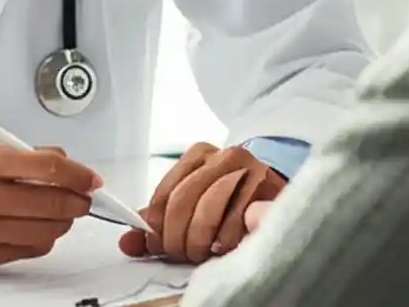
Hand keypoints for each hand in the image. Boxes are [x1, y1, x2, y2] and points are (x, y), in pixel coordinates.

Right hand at [0, 146, 100, 268]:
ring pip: (47, 231)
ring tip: (60, 212)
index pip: (48, 168)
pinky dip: (42, 239)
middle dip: (78, 200)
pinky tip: (37, 227)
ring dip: (63, 222)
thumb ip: (21, 156)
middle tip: (83, 197)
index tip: (91, 179)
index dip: (79, 174)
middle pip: (54, 202)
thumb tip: (64, 163)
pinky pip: (29, 250)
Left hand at [118, 143, 285, 263]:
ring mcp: (249, 170)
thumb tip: (128, 242)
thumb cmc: (232, 198)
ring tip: (198, 253)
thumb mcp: (194, 202)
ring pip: (208, 210)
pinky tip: (219, 247)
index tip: (155, 245)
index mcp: (198, 155)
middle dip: (175, 235)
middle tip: (178, 254)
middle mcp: (223, 156)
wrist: (280, 191)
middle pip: (183, 200)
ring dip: (197, 240)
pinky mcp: (269, 189)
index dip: (156, 224)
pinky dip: (223, 239)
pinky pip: (237, 220)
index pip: (165, 192)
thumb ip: (160, 221)